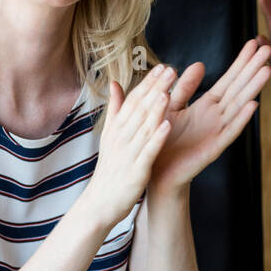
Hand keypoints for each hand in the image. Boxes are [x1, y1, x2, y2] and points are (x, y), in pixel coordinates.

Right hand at [86, 65, 174, 228]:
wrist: (100, 203)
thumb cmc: (111, 168)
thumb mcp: (110, 136)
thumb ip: (115, 109)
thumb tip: (114, 83)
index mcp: (116, 128)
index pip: (133, 100)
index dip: (147, 83)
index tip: (162, 66)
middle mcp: (121, 137)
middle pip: (139, 108)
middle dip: (155, 88)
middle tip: (170, 70)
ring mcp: (128, 153)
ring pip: (143, 127)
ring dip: (156, 109)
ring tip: (168, 91)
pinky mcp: (136, 170)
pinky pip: (148, 151)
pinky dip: (157, 138)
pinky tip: (169, 125)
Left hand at [148, 40, 270, 194]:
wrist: (155, 171)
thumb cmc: (162, 140)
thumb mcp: (170, 106)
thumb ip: (185, 87)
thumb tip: (198, 64)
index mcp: (207, 106)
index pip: (229, 79)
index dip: (241, 62)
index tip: (254, 43)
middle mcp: (217, 117)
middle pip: (239, 88)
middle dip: (253, 68)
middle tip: (269, 48)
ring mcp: (218, 132)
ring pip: (239, 106)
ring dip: (253, 88)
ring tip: (267, 71)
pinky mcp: (213, 148)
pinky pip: (230, 131)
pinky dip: (242, 119)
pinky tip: (254, 105)